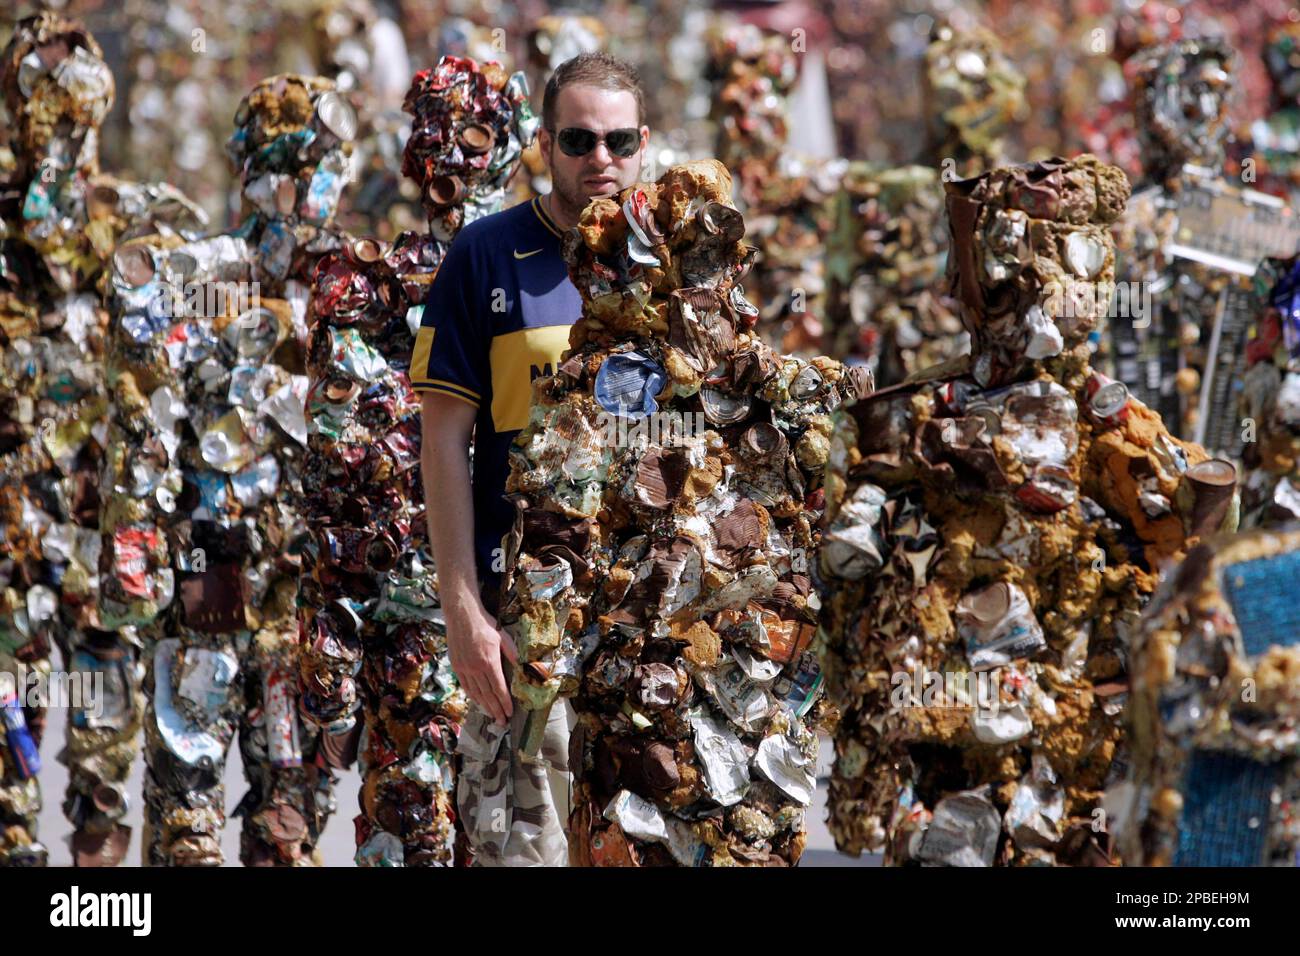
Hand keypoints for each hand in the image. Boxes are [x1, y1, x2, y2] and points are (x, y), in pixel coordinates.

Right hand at [447, 601, 518, 725]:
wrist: (462, 615)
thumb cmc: (485, 625)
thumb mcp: (503, 637)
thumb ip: (512, 653)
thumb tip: (522, 667)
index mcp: (489, 662)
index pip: (499, 688)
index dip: (505, 702)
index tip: (510, 712)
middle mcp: (475, 668)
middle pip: (487, 695)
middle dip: (496, 710)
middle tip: (502, 721)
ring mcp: (464, 668)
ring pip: (475, 693)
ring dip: (484, 706)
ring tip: (492, 715)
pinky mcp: (457, 666)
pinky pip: (465, 686)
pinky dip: (473, 696)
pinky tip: (478, 702)